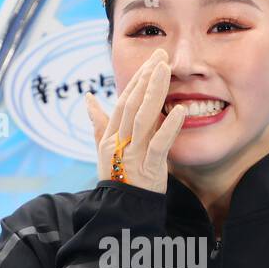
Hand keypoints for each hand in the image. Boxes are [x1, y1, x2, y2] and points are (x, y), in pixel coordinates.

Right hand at [85, 48, 186, 194]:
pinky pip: (158, 145)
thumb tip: (89, 99)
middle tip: (161, 55)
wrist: (121, 212)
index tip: (152, 61)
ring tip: (166, 71)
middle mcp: (118, 142)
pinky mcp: (147, 168)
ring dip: (154, 92)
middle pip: (132, 104)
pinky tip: (180, 111)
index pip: (124, 101)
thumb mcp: (104, 150)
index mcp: (110, 136)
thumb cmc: (117, 179)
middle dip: (146, 78)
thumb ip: (99, 123)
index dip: (138, 79)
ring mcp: (132, 154)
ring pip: (142, 118)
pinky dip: (169, 127)